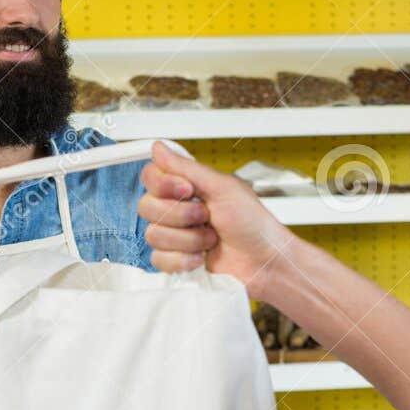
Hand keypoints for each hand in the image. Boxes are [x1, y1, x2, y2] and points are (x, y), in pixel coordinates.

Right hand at [138, 142, 293, 298]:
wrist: (263, 261)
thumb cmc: (253, 224)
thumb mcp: (223, 187)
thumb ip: (187, 168)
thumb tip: (159, 148)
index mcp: (187, 187)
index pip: (151, 177)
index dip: (164, 185)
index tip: (188, 190)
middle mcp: (178, 208)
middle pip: (146, 207)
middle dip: (181, 215)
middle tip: (206, 216)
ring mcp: (176, 235)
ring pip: (153, 235)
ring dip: (188, 239)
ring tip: (211, 239)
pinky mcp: (176, 260)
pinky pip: (158, 259)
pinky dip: (183, 259)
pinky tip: (201, 256)